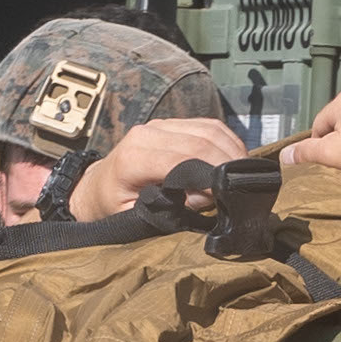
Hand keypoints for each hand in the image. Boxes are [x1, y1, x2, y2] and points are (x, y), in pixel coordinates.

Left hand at [68, 115, 247, 221]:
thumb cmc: (112, 206)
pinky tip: (235, 160)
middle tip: (244, 186)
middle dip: (227, 163)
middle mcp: (147, 133)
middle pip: (201, 141)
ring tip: (244, 175)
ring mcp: (160, 124)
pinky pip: (207, 125)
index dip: (212, 176)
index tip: (229, 195)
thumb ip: (168, 209)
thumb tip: (205, 197)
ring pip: (208, 129)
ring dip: (231, 150)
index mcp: (133, 158)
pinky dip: (226, 141)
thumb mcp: (134, 217)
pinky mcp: (171, 123)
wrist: (96, 187)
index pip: (184, 159)